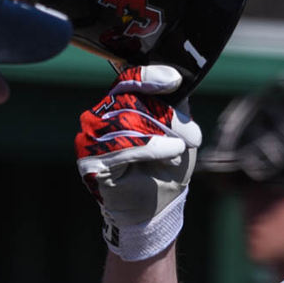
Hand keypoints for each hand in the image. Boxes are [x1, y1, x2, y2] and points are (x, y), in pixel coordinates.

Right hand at [76, 65, 201, 260]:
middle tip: (192, 136)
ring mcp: (90, 139)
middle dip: (166, 117)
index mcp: (118, 104)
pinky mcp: (90, 161)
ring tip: (179, 150)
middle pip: (131, 100)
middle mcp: (100, 117)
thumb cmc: (168, 166)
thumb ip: (175, 103)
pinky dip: (151, 148)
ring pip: (127, 121)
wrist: (160, 206)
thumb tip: (177, 77)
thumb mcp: (179, 130)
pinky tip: (170, 155)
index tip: (174, 81)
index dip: (149, 76)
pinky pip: (123, 146)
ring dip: (161, 135)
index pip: (128, 80)